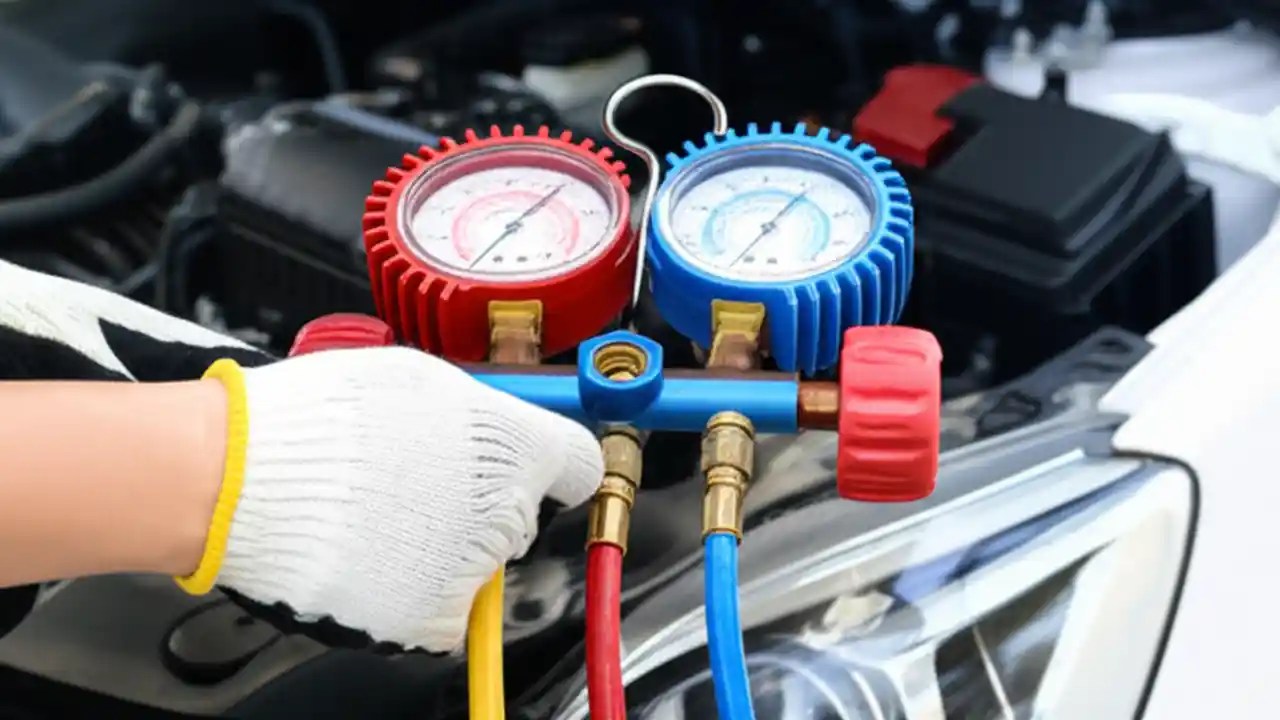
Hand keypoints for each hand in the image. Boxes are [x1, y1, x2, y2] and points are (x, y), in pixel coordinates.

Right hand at [187, 346, 602, 651]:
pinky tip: (371, 553)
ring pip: (478, 562)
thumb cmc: (318, 420)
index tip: (553, 468)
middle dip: (482, 501)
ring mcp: (467, 568)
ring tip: (378, 513)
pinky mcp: (427, 617)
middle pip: (519, 514)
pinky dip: (414, 589)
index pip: (579, 463)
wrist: (240, 480)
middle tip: (417, 479)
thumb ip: (484, 411)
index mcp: (510, 444)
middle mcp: (503, 510)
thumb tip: (511, 425)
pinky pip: (442, 609)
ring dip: (444, 545)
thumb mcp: (418, 380)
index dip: (559, 463)